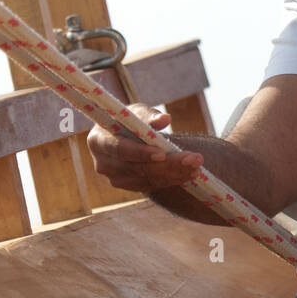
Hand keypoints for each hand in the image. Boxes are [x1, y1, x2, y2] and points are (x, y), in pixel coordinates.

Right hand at [85, 101, 203, 191]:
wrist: (127, 136)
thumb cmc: (129, 119)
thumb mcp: (137, 112)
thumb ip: (150, 115)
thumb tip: (164, 119)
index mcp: (99, 141)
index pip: (120, 150)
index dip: (140, 153)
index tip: (162, 154)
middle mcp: (104, 164)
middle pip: (139, 168)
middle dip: (169, 164)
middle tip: (194, 159)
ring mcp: (116, 178)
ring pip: (149, 178)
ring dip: (176, 173)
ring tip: (197, 165)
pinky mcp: (130, 186)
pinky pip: (154, 184)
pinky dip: (173, 178)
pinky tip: (191, 173)